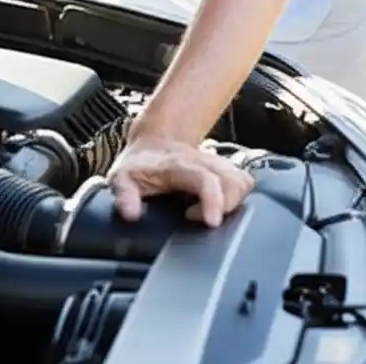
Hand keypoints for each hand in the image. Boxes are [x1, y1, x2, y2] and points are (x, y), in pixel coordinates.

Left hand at [106, 136, 254, 227]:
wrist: (153, 143)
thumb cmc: (139, 165)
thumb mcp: (121, 178)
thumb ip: (124, 195)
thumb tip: (130, 214)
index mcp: (178, 164)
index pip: (205, 179)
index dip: (213, 201)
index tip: (211, 222)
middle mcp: (203, 161)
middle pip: (232, 182)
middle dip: (225, 206)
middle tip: (200, 219)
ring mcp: (217, 164)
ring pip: (242, 182)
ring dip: (232, 202)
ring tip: (208, 213)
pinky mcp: (226, 170)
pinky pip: (245, 182)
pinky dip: (238, 197)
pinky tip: (219, 206)